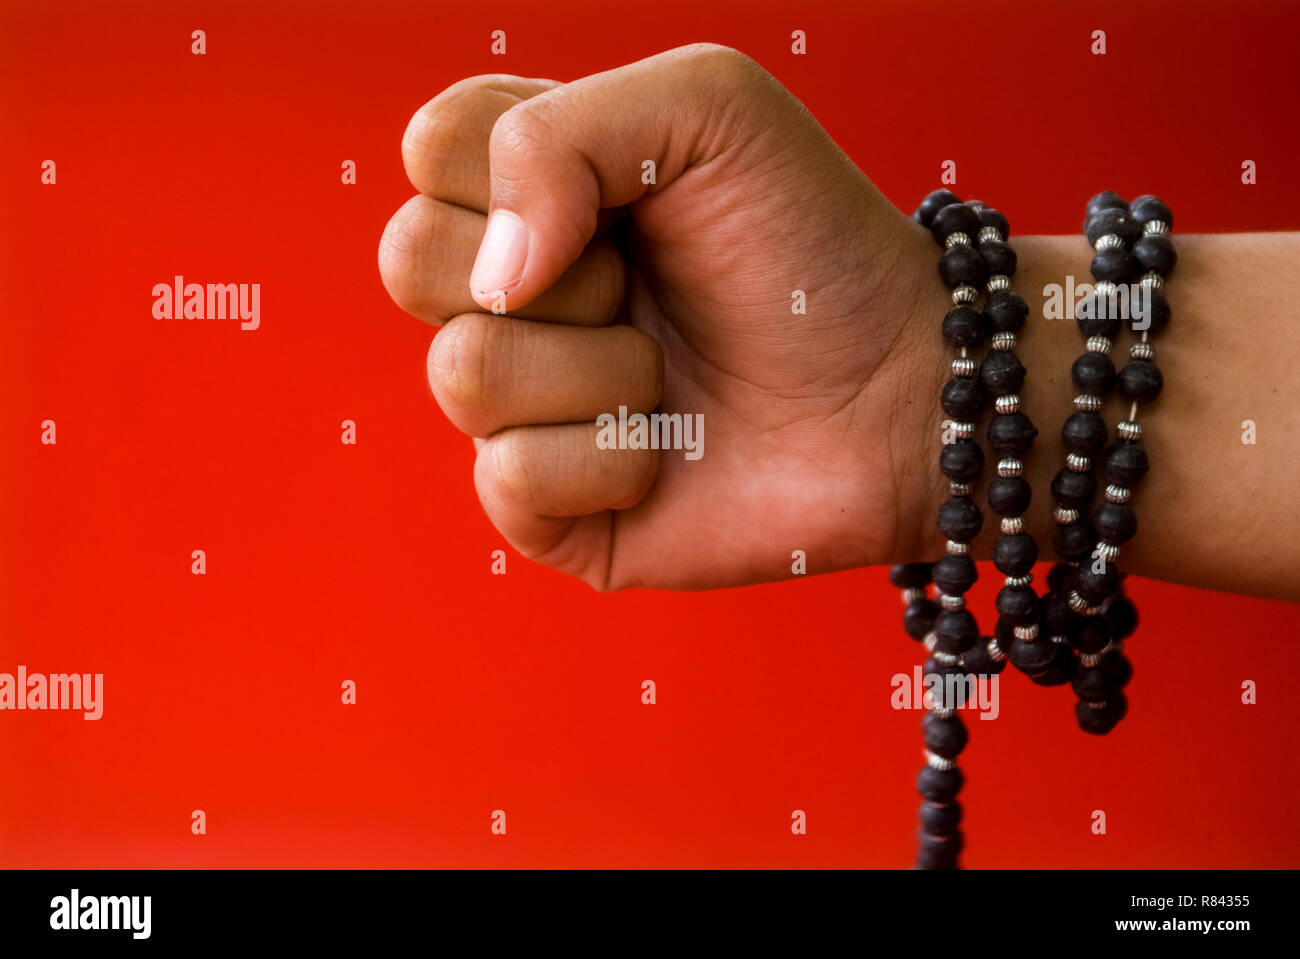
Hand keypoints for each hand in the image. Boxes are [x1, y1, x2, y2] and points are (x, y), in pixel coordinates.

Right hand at [379, 43, 949, 589]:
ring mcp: (523, 406)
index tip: (626, 195)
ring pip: (464, 375)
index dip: (518, 169)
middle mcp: (510, 296)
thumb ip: (558, 133)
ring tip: (673, 374)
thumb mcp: (708, 108)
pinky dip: (613, 459)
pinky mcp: (547, 508)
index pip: (431, 148)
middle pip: (409, 260)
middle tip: (646, 285)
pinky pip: (509, 477)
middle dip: (557, 272)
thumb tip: (493, 276)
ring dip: (601, 370)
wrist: (899, 389)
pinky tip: (669, 451)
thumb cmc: (813, 245)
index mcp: (533, 190)